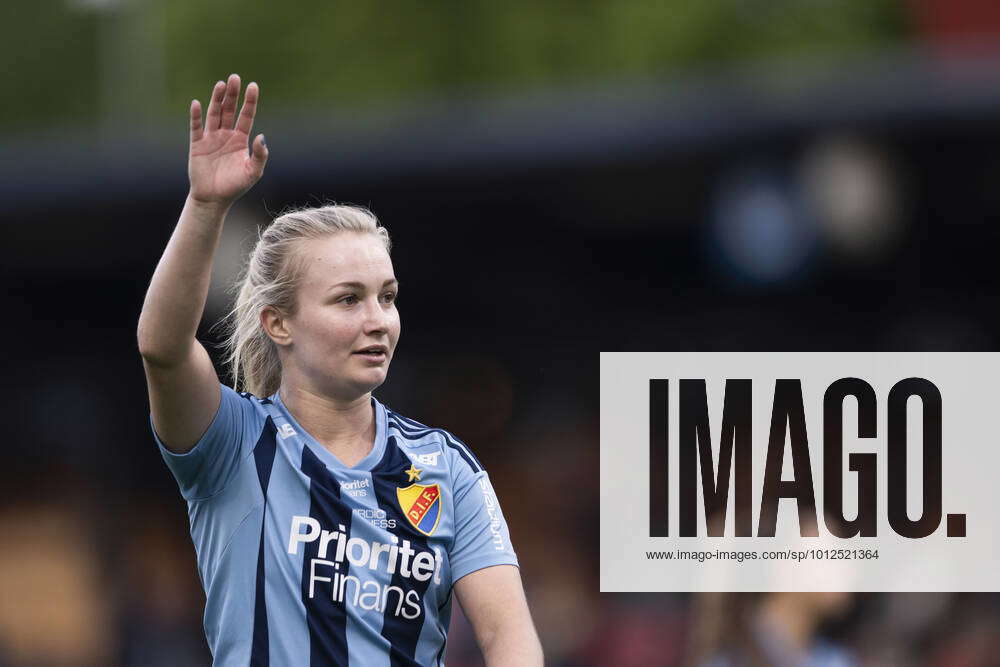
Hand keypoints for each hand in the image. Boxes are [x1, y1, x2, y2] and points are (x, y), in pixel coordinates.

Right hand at [188, 74, 267, 205]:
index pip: (246, 115)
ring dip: (216, 99)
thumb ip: (260, 154)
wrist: (214, 199)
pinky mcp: (197, 144)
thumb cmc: (236, 186)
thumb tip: (262, 136)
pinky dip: (196, 115)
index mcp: (240, 139)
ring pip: (214, 114)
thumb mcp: (253, 172)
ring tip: (221, 85)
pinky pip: (196, 127)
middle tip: (234, 78)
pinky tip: (198, 103)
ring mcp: (211, 138)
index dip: (250, 101)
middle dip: (232, 94)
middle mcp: (226, 135)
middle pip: (229, 109)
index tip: (253, 86)